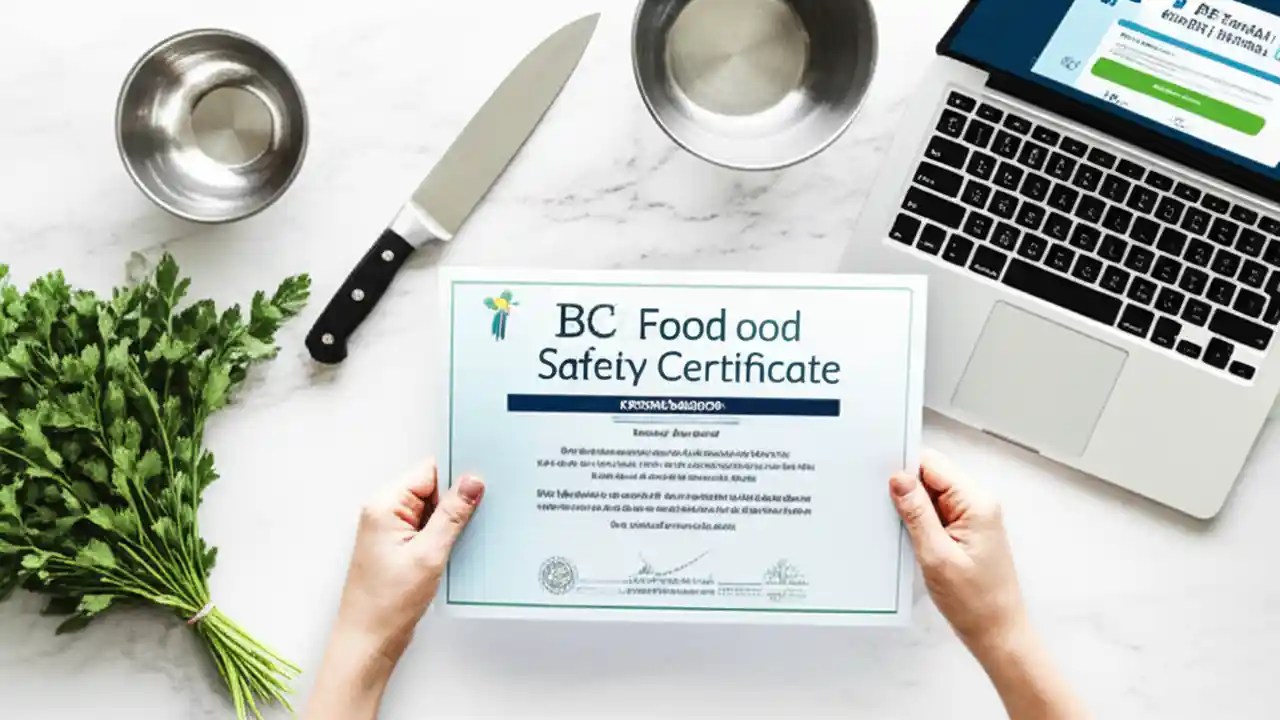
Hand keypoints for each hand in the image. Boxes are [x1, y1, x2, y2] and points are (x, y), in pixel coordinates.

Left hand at [337, 460, 484, 663]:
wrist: (368, 641)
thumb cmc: (386, 603)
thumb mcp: (428, 554)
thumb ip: (452, 514)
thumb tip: (472, 482)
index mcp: (385, 505)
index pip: (429, 471)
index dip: (457, 474)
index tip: (484, 482)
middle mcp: (385, 513)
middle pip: (432, 489)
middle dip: (458, 499)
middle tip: (482, 513)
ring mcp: (392, 531)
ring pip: (433, 511)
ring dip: (453, 521)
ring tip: (469, 536)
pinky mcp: (400, 547)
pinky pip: (429, 529)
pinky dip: (446, 536)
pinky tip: (458, 549)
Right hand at [889, 450, 1024, 655]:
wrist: (997, 632)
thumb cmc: (975, 602)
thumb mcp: (936, 556)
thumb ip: (916, 513)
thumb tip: (898, 478)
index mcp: (976, 503)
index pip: (932, 465)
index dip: (904, 468)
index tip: (880, 481)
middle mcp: (977, 504)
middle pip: (931, 477)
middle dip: (906, 490)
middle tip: (888, 512)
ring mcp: (973, 517)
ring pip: (931, 496)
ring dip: (912, 509)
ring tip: (903, 533)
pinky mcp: (966, 531)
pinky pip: (936, 514)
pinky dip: (920, 523)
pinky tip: (912, 540)